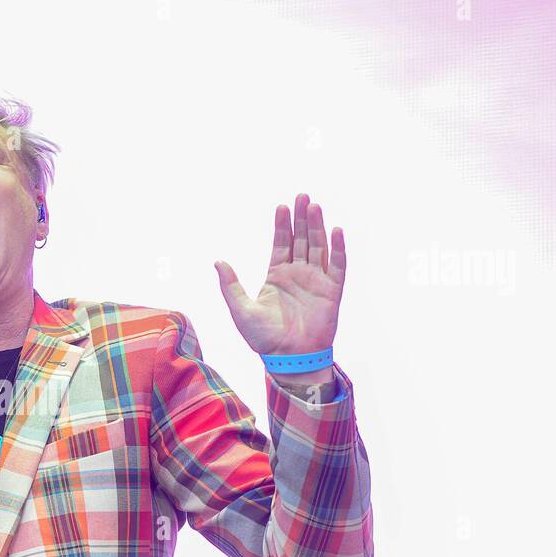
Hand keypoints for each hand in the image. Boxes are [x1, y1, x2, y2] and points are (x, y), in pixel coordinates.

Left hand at [214, 192, 345, 357]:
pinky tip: (336, 231)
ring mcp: (316, 282)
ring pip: (318, 247)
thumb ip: (231, 285)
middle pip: (301, 240)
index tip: (281, 207)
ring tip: (314, 206)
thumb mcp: (240, 310)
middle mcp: (298, 275)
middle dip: (301, 218)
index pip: (281, 244)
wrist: (288, 359)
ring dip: (317, 227)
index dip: (282, 226)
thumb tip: (218, 262)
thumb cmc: (264, 339)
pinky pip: (337, 266)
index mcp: (277, 277)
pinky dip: (338, 249)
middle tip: (302, 196)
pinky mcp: (332, 292)